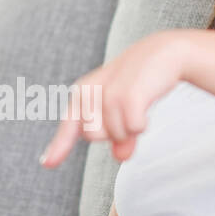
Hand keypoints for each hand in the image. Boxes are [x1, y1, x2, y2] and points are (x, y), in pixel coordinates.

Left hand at [38, 31, 187, 167]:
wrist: (166, 52)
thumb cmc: (140, 80)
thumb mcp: (122, 107)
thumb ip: (117, 135)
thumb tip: (121, 158)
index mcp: (83, 92)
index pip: (69, 124)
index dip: (59, 146)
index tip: (48, 163)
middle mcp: (90, 92)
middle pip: (93, 137)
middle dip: (114, 132)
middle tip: (129, 110)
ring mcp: (108, 93)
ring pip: (115, 135)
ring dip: (131, 129)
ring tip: (140, 104)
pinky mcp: (128, 95)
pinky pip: (133, 129)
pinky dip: (142, 124)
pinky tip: (147, 105)